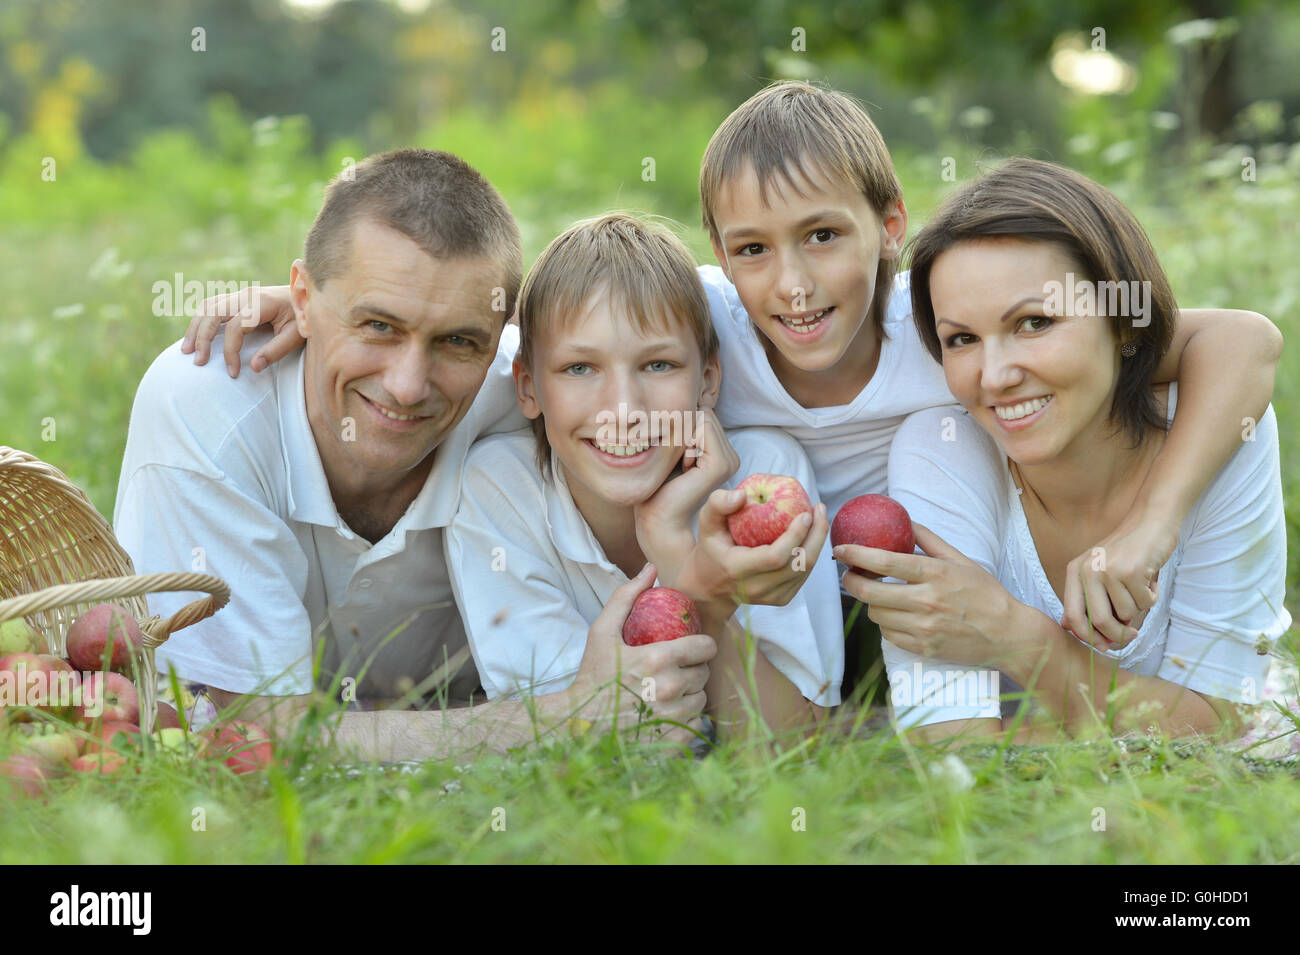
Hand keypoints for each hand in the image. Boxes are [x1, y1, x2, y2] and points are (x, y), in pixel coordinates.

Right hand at [180, 283, 302, 376]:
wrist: (309, 295)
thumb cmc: (304, 317)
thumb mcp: (297, 336)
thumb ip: (276, 350)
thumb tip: (253, 367)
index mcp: (262, 303)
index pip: (236, 328)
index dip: (231, 352)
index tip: (232, 372)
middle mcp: (247, 295)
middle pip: (213, 313)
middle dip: (202, 338)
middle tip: (198, 361)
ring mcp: (241, 294)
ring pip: (208, 306)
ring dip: (195, 328)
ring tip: (187, 350)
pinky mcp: (238, 297)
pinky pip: (212, 305)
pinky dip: (201, 320)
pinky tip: (196, 336)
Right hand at [562, 564, 714, 744]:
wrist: (579, 725)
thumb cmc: (592, 676)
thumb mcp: (601, 632)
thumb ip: (626, 597)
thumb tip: (651, 569)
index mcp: (659, 658)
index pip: (705, 647)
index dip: (701, 647)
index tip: (691, 649)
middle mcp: (671, 687)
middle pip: (704, 674)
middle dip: (693, 670)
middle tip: (674, 671)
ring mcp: (674, 717)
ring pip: (701, 700)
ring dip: (690, 695)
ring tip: (669, 693)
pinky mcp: (674, 741)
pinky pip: (695, 725)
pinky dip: (686, 720)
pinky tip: (666, 715)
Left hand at [633, 409, 738, 587]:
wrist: (656, 517)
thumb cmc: (658, 483)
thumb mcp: (672, 447)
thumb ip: (685, 424)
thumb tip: (693, 396)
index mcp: (721, 451)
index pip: (704, 412)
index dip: (682, 427)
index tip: (675, 457)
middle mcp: (731, 455)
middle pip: (705, 412)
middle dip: (684, 430)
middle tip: (678, 462)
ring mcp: (730, 460)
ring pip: (704, 417)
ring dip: (683, 437)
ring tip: (681, 465)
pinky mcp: (722, 464)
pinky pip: (702, 427)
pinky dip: (685, 442)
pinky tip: (684, 467)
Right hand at [687, 486, 828, 607]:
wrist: (709, 589)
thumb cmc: (710, 550)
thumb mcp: (705, 525)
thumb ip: (717, 504)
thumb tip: (742, 494)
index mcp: (737, 570)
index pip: (775, 557)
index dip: (795, 536)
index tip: (806, 513)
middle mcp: (756, 588)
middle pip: (799, 564)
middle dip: (816, 535)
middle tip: (819, 509)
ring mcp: (771, 597)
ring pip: (806, 570)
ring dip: (817, 542)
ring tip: (818, 517)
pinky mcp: (781, 599)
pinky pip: (804, 575)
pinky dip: (811, 553)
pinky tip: (811, 535)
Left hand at [834, 522, 1015, 667]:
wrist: (1007, 634)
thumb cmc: (984, 593)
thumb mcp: (960, 560)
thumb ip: (929, 539)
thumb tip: (904, 520)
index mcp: (935, 574)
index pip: (885, 561)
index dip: (856, 554)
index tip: (840, 549)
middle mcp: (927, 601)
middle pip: (870, 592)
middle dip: (852, 582)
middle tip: (850, 575)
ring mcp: (924, 628)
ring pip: (876, 614)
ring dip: (872, 603)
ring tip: (880, 594)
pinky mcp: (923, 648)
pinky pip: (888, 635)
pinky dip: (886, 624)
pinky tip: (897, 615)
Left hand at [1060, 510, 1174, 651]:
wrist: (1151, 522)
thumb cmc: (1126, 553)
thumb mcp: (1097, 572)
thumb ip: (1084, 598)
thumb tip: (1067, 628)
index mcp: (1074, 572)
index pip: (1072, 616)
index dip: (1088, 637)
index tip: (1104, 646)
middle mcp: (1087, 571)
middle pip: (1099, 621)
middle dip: (1118, 635)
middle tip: (1131, 635)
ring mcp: (1108, 570)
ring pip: (1127, 613)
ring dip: (1140, 608)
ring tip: (1141, 588)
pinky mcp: (1131, 570)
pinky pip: (1144, 602)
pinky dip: (1152, 597)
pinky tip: (1151, 579)